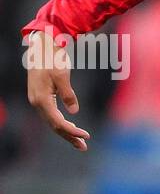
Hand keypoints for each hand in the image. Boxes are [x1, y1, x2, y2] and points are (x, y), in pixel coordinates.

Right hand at [25, 30, 89, 150]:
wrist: (43, 46)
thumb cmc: (53, 58)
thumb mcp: (62, 75)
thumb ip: (68, 94)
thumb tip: (73, 112)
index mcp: (42, 99)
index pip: (58, 122)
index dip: (72, 131)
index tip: (87, 136)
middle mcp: (37, 102)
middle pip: (54, 126)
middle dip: (69, 137)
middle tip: (84, 147)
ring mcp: (37, 100)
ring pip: (52, 122)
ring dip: (66, 132)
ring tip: (80, 143)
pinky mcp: (41, 97)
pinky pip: (51, 115)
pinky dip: (61, 123)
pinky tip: (70, 127)